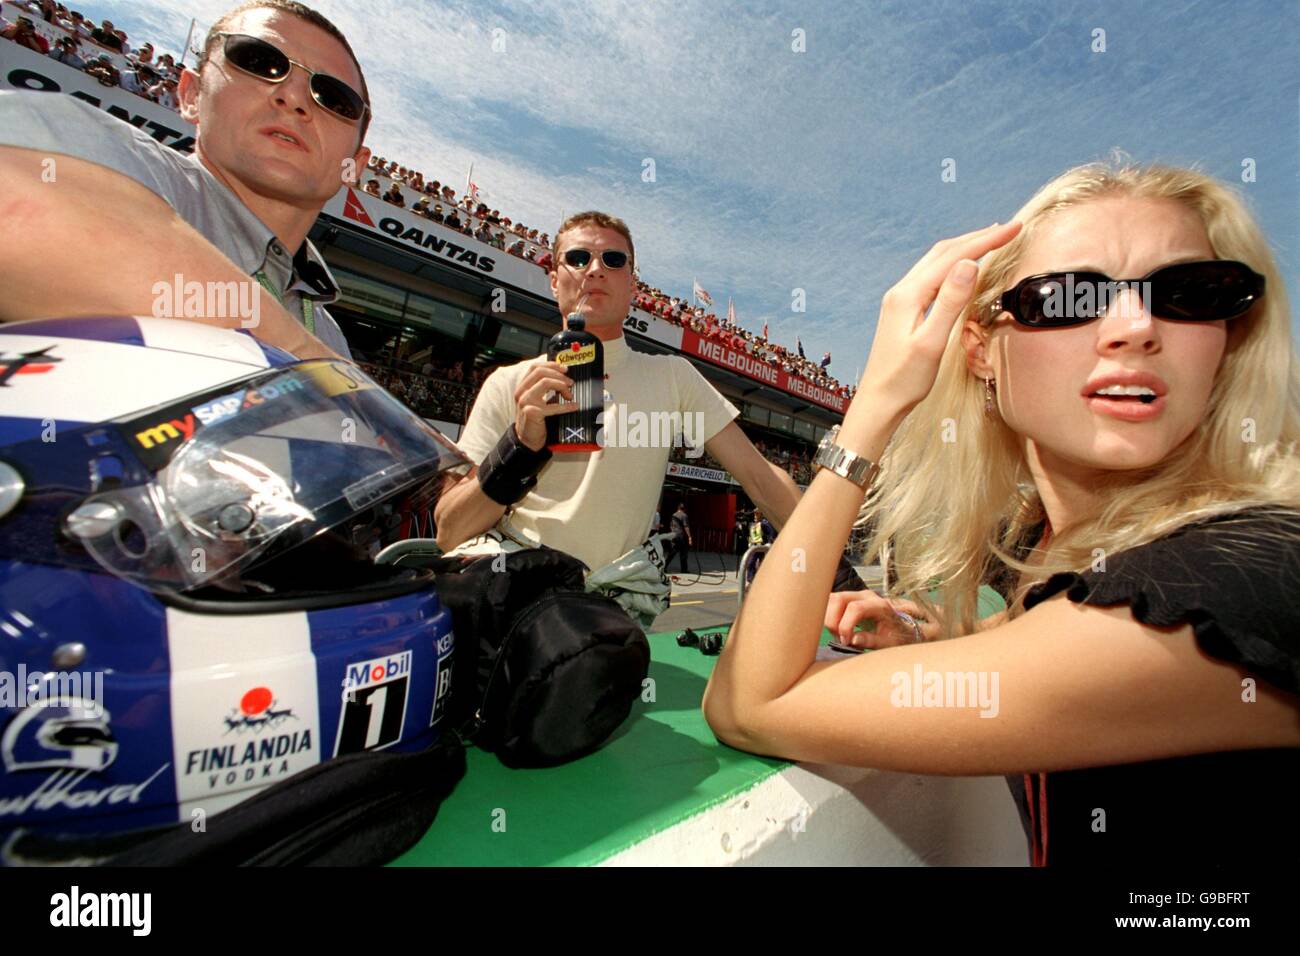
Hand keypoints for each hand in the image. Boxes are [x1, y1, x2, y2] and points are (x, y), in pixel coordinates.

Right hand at [513, 361, 578, 450]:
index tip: (565, 369)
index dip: (552, 365)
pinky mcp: (532, 412)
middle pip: (541, 372)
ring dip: (562, 387)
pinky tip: (574, 406)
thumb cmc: (534, 419)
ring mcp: (525, 401)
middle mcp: (522, 391)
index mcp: (523, 386)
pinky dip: (566, 406)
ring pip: (546, 382)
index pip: (535, 367)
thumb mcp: (535, 400)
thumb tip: (563, 376)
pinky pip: (553, 405)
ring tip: (569, 395)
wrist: (526, 439)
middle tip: (570, 383)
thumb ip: (543, 388)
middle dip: (559, 375)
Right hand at [824, 589, 942, 648]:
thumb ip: (871, 641)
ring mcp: (856, 595)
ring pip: (831, 599)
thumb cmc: (898, 636)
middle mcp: (866, 596)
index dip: (845, 626)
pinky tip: (837, 629)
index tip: (846, 641)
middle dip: (832, 621)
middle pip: (838, 599)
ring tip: (839, 635)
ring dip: (829, 618)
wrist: (904, 627)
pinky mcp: (849, 599)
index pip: (855, 608)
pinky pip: (832, 602)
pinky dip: (829, 616)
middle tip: (839, 638)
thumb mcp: (889, 643)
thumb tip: (852, 640)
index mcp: (880, 605)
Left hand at [857, 221, 1021, 413]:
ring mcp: (901, 300)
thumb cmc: (905, 379)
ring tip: (991, 238)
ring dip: (964, 247)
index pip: (952, 257)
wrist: (879, 401)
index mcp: (908, 295)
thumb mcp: (931, 343)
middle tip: (1009, 228)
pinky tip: (962, 268)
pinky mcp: (903, 310)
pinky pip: (931, 276)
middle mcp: (902, 291)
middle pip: (942, 252)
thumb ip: (950, 302)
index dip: (986, 240)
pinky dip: (952, 264)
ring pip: (935, 261)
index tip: (1015, 228)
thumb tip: (968, 264)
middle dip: (977, 238)